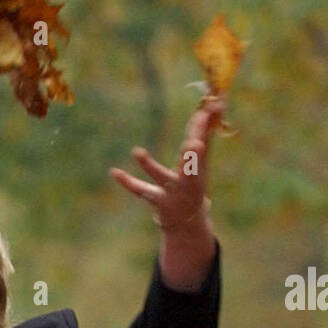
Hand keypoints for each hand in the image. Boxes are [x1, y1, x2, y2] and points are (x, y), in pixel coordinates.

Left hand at [109, 95, 222, 290]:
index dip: (201, 128)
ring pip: (160, 177)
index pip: (200, 144)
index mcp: (199, 167)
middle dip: (193, 157)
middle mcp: (188, 180)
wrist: (188, 221)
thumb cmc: (194, 182)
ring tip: (137, 151)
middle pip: (190, 166)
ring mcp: (172, 191)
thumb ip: (205, 133)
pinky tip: (114, 172)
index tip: (205, 110)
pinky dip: (128, 182)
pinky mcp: (157, 201)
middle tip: (193, 144)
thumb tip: (214, 105)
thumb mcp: (201, 160)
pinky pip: (140, 190)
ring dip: (149, 165)